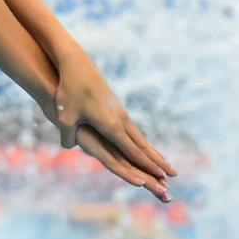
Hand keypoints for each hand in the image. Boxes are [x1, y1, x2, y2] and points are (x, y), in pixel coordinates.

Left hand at [54, 54, 176, 197]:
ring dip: (152, 151)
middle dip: (157, 161)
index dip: (145, 164)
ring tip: (165, 162)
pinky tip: (143, 144)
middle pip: (142, 145)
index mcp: (111, 124)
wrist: (77, 62)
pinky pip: (132, 128)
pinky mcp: (116, 106)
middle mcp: (120, 119)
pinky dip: (141, 140)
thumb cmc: (69, 89)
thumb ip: (68, 135)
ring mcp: (120, 112)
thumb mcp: (64, 115)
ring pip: (139, 136)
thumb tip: (68, 147)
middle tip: (174, 174)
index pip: (131, 150)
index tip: (161, 175)